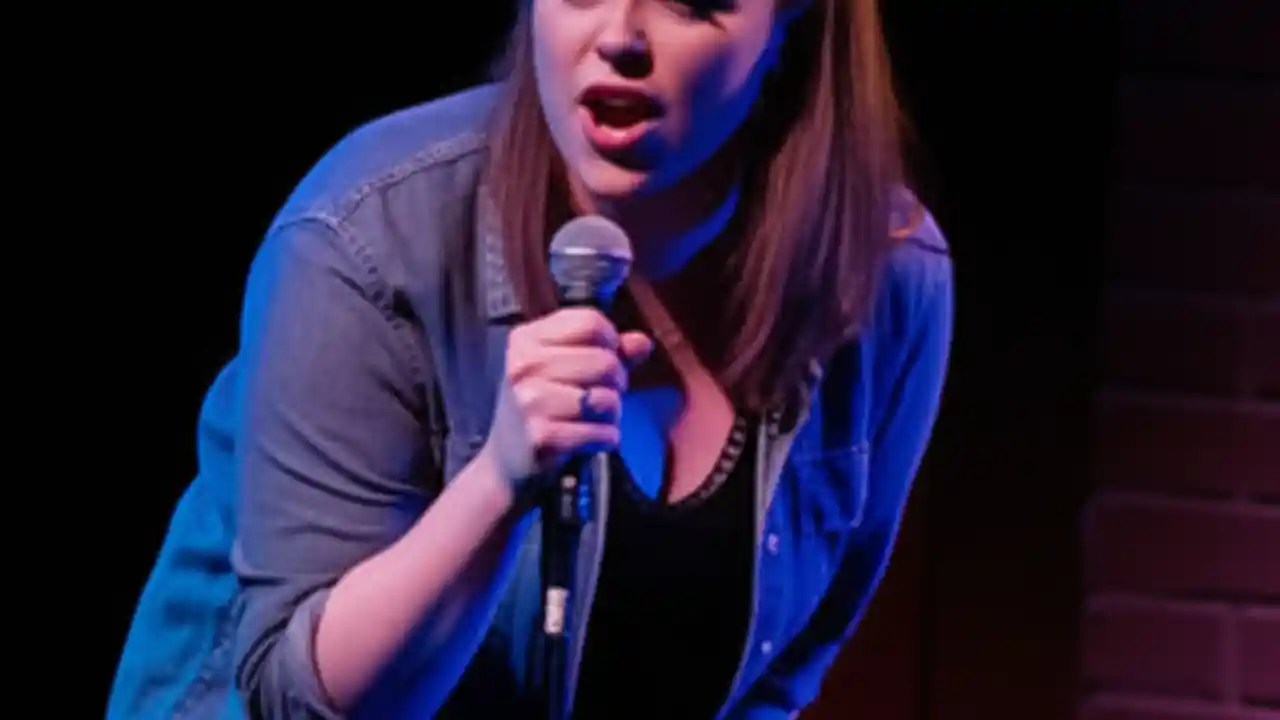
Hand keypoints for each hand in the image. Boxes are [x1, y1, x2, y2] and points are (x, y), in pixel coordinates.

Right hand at [479, 308, 653, 495]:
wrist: (507, 460)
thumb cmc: (543, 407)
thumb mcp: (566, 368)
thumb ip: (608, 351)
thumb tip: (643, 343)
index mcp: (526, 339)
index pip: (590, 322)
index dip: (610, 342)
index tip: (604, 359)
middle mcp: (523, 365)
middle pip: (605, 361)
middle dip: (616, 383)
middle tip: (601, 396)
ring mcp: (530, 401)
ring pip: (607, 398)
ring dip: (612, 414)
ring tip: (593, 418)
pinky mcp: (542, 436)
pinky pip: (602, 431)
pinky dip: (606, 438)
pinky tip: (590, 439)